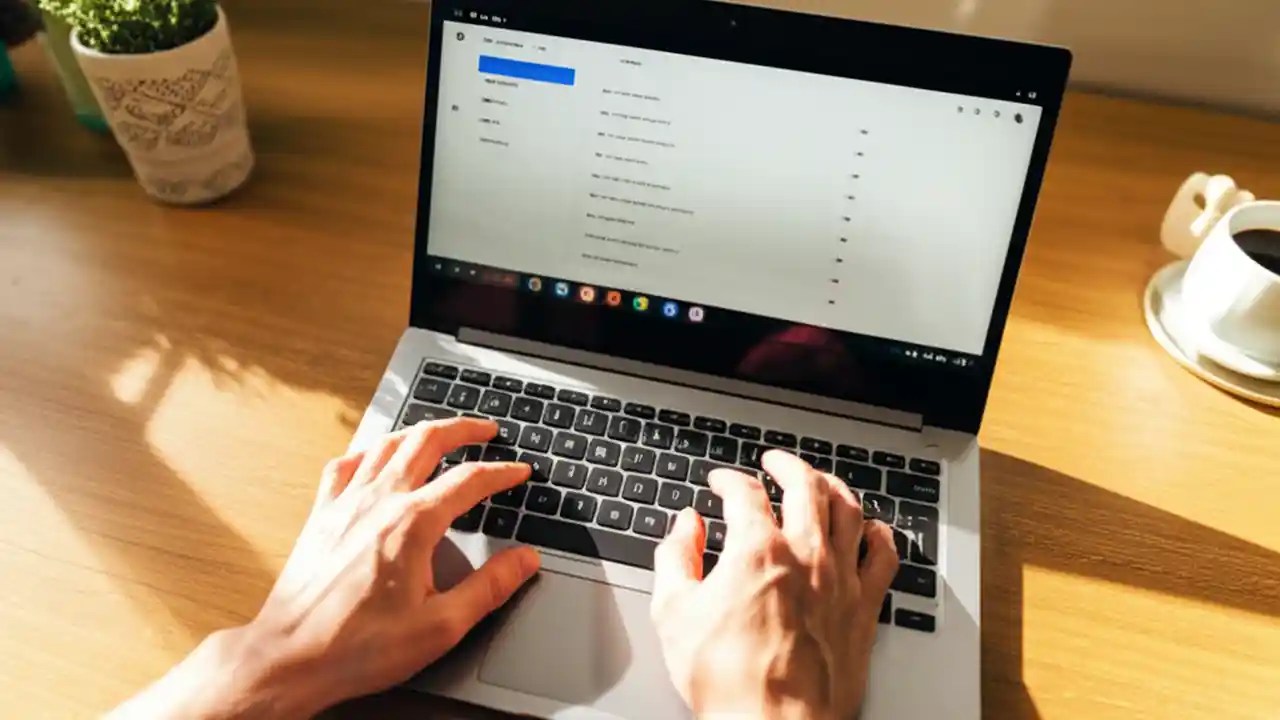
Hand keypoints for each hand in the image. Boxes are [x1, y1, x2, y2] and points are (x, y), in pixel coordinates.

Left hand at [108, 418, 539, 718]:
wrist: (293, 658)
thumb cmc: (360, 647)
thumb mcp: (442, 626)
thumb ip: (490, 588)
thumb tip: (525, 561)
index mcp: (413, 524)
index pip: (469, 480)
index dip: (501, 472)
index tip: (519, 472)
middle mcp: (378, 501)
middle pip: (427, 441)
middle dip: (462, 429)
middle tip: (485, 429)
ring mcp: (345, 503)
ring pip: (387, 444)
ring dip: (420, 432)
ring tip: (440, 433)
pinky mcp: (321, 515)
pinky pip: (345, 464)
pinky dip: (367, 452)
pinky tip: (374, 457)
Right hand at [650, 450, 897, 719]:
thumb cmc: (729, 681)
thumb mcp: (674, 613)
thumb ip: (676, 559)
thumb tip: (684, 527)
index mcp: (757, 551)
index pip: (745, 492)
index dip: (729, 479)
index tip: (722, 482)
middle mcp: (806, 555)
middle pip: (805, 485)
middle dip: (787, 464)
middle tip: (774, 461)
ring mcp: (840, 579)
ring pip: (848, 509)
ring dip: (832, 485)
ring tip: (820, 480)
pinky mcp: (864, 608)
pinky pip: (883, 555)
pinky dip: (878, 533)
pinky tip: (872, 528)